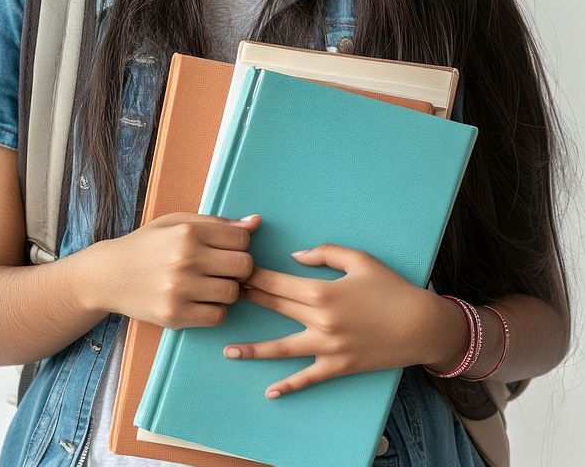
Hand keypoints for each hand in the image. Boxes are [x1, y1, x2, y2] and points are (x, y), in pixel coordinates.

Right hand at [83, 212, 261, 329]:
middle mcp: (185, 259)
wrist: (109, 275)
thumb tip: (256, 222)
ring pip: (233, 293)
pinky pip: (217, 316)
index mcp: (187, 232)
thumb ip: (217, 223)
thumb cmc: (148, 245)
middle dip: (239, 267)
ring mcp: (179, 290)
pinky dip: (215, 309)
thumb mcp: (177, 223)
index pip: (241, 238)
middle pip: (244, 266)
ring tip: (210, 284)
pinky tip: (201, 300)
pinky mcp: (174, 316)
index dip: (239, 243)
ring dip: (227, 289)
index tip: (227, 248)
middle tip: (223, 268)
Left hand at [222, 243, 433, 398]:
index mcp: (322, 291)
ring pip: (281, 348)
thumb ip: (324, 253)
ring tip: (229, 351)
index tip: (235, 270)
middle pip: (274, 308)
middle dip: (248, 300)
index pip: (276, 282)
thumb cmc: (391, 288)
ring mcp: (327, 347)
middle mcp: (319, 320)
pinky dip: (288, 386)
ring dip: (253, 350)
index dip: (253, 276)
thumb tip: (294, 257)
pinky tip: (269, 391)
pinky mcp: (338, 367)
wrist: (421, 325)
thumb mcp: (359, 259)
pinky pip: (308, 378)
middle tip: (225, 295)